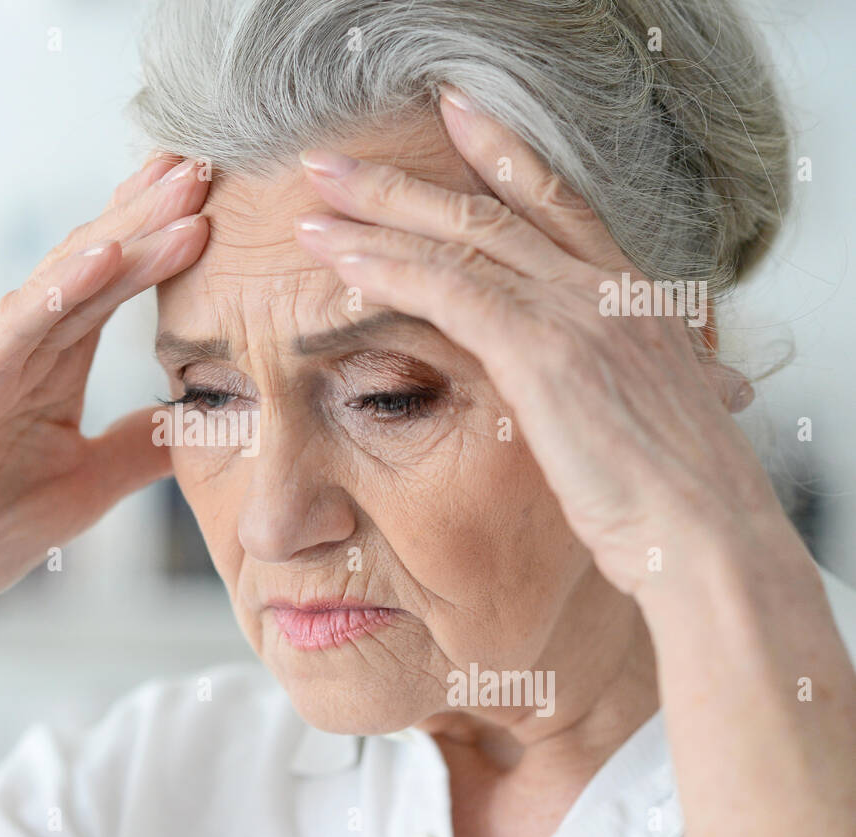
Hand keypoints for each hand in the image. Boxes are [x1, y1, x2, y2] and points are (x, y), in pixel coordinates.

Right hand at [0, 154, 210, 613]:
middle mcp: (17, 346)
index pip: (112, 286)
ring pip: (62, 282)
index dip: (160, 241)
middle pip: (94, 264)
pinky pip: (16, 330)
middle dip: (150, 212)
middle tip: (206, 164)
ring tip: (179, 190)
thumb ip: (139, 447)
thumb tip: (200, 419)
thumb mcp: (86, 485)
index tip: (214, 200)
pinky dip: (59, 291)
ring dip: (124, 233)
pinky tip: (105, 256)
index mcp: (48, 364)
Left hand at [293, 87, 784, 596]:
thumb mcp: (643, 417)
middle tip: (333, 160)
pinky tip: (340, 262)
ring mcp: (577, 314)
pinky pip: (450, 293)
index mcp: (631, 299)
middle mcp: (604, 290)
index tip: (454, 114)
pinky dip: (390, 272)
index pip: (557, 203)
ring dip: (376, 218)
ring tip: (311, 205)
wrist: (709, 537)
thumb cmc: (673, 499)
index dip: (503, 155)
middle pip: (489, 210)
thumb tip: (591, 392)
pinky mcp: (545, 353)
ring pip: (460, 241)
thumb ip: (608, 381)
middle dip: (401, 182)